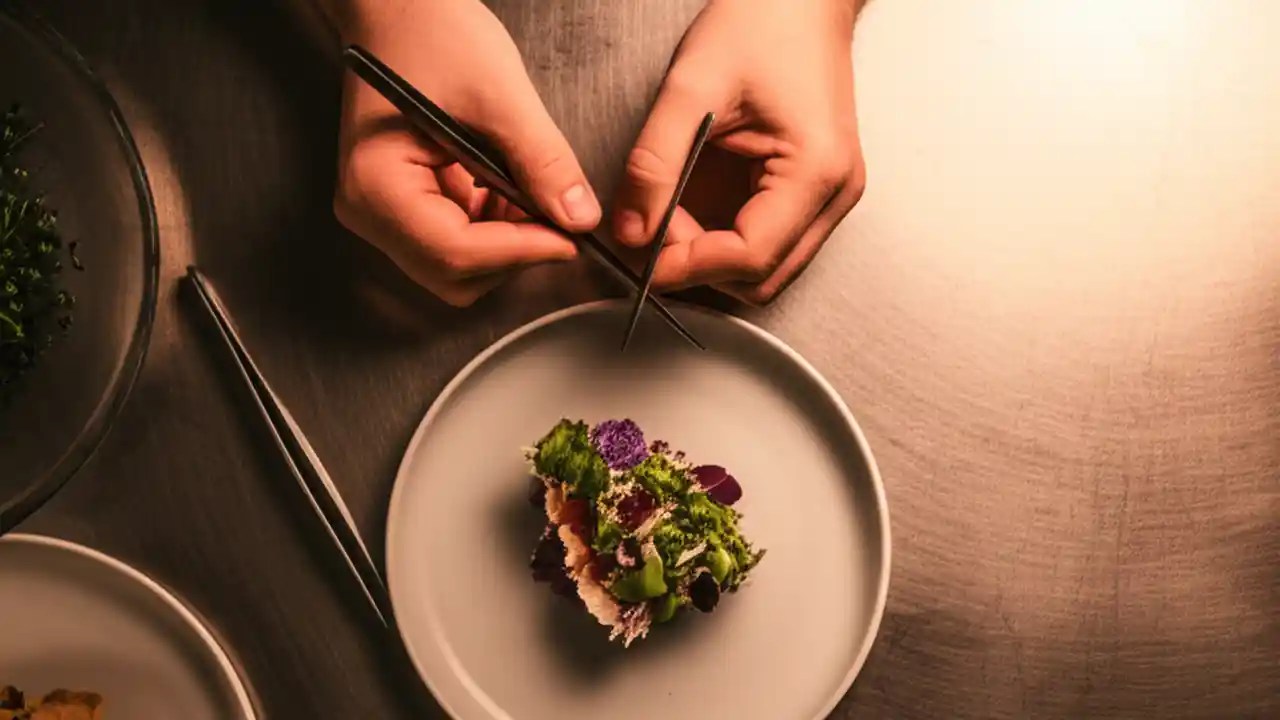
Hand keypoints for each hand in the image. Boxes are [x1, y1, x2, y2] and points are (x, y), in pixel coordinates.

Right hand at [331, 1, 600, 305]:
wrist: (400, 7)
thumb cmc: (429, 31)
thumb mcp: (498, 93)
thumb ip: (542, 160)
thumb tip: (578, 218)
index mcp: (376, 186)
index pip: (456, 252)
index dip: (521, 251)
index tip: (571, 237)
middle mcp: (370, 212)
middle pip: (455, 275)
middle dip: (514, 251)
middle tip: (557, 214)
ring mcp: (386, 215)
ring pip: (461, 268)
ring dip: (508, 241)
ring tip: (531, 189)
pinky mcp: (407, 209)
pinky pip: (460, 244)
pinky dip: (497, 228)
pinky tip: (510, 187)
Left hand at [612, 0, 864, 303]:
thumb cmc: (762, 22)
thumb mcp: (691, 88)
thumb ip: (655, 163)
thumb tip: (632, 229)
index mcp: (815, 170)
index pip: (750, 256)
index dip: (690, 265)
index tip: (644, 255)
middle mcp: (835, 194)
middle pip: (763, 278)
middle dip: (701, 266)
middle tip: (655, 229)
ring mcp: (831, 197)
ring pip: (768, 269)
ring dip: (713, 258)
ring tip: (674, 213)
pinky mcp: (817, 192)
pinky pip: (772, 242)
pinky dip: (728, 241)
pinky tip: (698, 208)